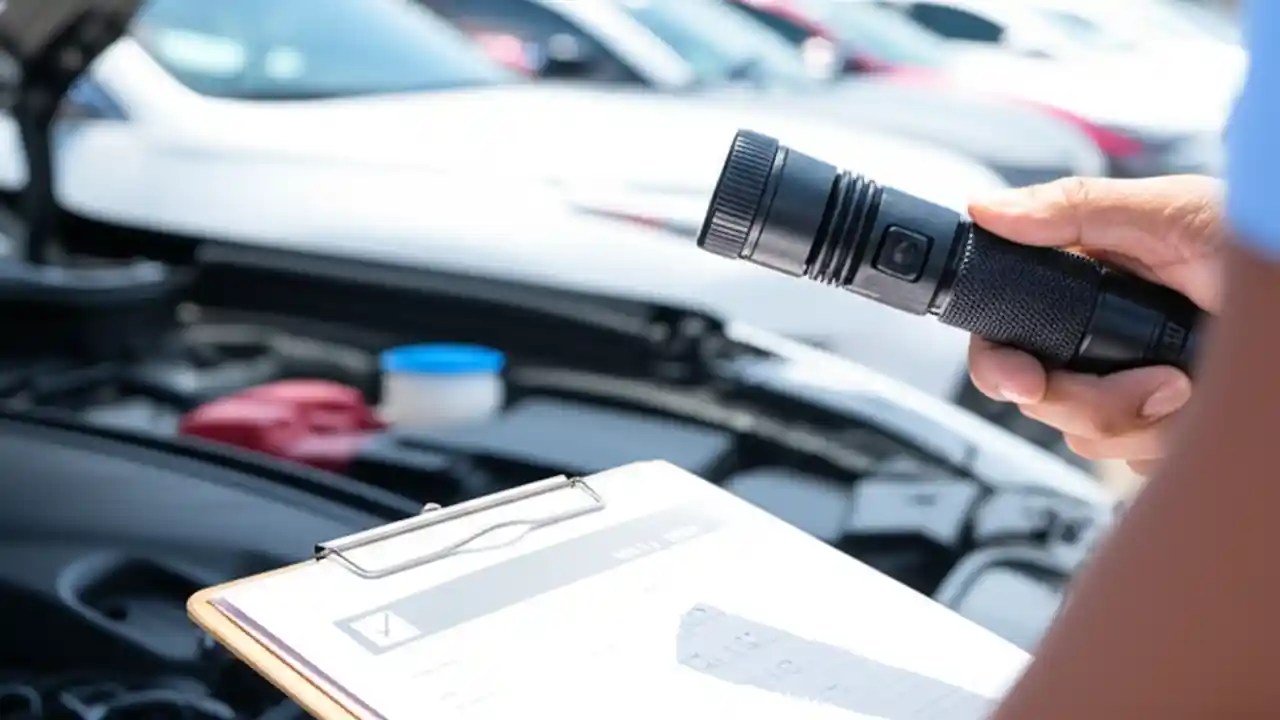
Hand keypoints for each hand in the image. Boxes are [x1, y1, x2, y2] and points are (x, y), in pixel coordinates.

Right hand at [966, 176, 1225, 475]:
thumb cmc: (1265, 244)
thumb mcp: (1171, 213)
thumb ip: (1076, 211)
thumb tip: (991, 209)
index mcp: (1089, 286)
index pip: (1009, 336)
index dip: (1000, 364)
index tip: (1021, 379)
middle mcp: (1102, 341)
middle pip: (1040, 399)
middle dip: (1091, 400)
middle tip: (1160, 383)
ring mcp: (1133, 390)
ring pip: (1087, 438)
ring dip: (1144, 420)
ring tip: (1197, 384)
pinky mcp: (1166, 433)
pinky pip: (1137, 464)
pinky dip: (1170, 443)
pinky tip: (1204, 409)